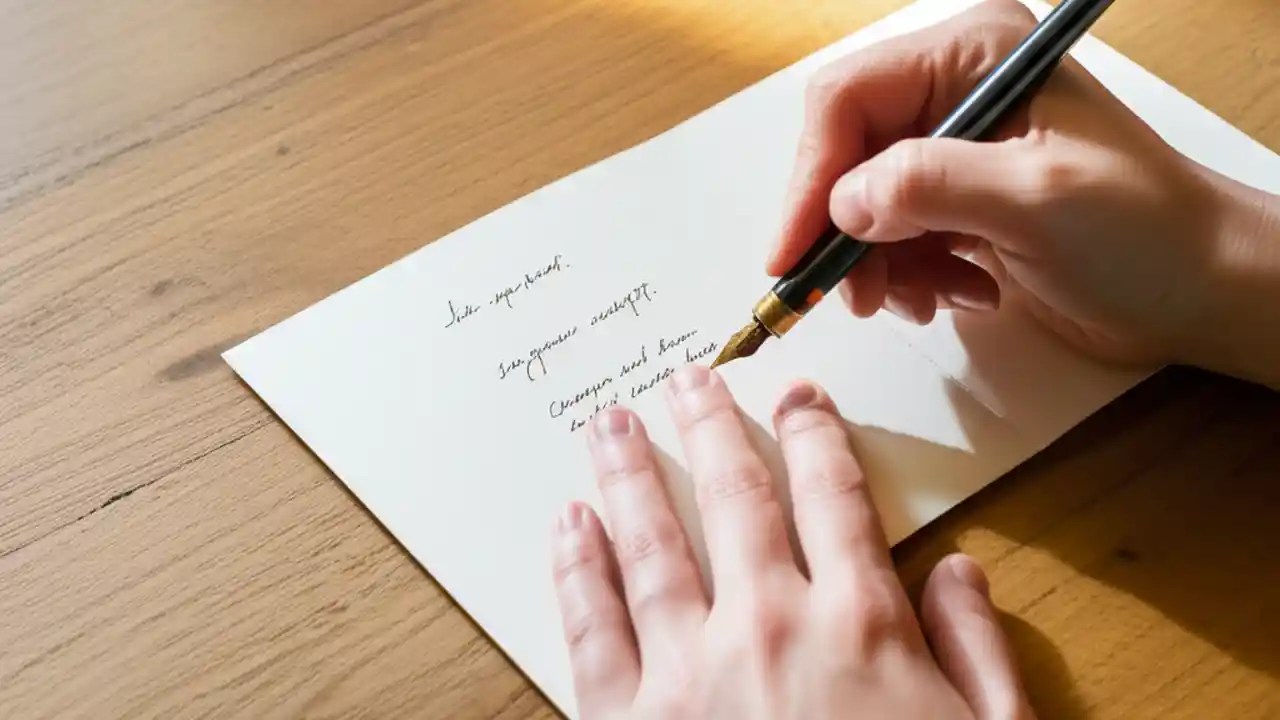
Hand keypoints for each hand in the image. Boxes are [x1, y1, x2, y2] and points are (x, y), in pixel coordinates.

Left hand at [551, 365, 1034, 718]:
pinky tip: (569, 521)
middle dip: (712, 425)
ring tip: (612, 422)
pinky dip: (577, 567)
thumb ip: (979, 653)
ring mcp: (686, 674)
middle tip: (688, 378)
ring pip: (650, 541)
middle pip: (734, 495)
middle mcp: (767, 627)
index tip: (798, 397)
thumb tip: (959, 570)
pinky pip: (591, 626)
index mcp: (859, 626)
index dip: (816, 436)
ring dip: (630, 473)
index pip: (834, 496)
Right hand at [772, 0, 1279, 373]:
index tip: (793, 255)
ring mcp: (956, 149)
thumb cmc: (1143, 232)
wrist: (1199, 290)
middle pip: (845, 156)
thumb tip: (840, 204)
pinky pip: (893, 237)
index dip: (811, 178)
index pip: (848, 99)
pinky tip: (961, 294)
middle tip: (855, 297)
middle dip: (844, 233)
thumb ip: (928, 187)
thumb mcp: (1034, 200)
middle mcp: (955, 91)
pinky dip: (910, 276)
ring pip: (861, 206)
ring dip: (880, 265)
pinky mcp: (959, 201)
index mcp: (973, 55)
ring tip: (926, 300)